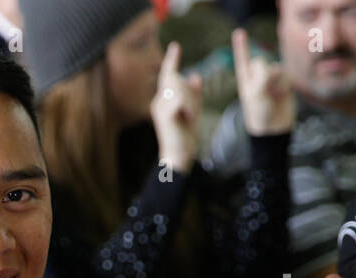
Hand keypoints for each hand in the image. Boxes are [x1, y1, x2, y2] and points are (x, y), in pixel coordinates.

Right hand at [150, 42, 202, 175]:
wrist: (180, 154)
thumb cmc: (186, 134)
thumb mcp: (193, 110)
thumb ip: (194, 93)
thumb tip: (196, 75)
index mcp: (164, 99)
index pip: (167, 74)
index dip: (172, 59)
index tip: (175, 46)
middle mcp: (159, 101)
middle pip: (176, 80)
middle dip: (189, 91)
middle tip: (193, 112)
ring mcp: (160, 108)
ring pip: (179, 88)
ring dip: (190, 101)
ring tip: (191, 117)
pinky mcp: (165, 116)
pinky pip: (179, 100)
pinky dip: (188, 107)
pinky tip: (188, 117)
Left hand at [231, 28, 294, 135]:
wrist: (274, 128)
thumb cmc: (260, 113)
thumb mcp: (256, 93)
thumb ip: (262, 74)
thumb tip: (273, 66)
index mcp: (245, 79)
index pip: (243, 59)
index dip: (242, 45)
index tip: (239, 32)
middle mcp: (257, 77)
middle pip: (262, 62)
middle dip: (265, 74)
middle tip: (265, 92)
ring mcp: (271, 79)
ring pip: (276, 68)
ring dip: (276, 81)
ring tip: (273, 95)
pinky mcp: (284, 83)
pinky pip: (287, 76)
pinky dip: (285, 85)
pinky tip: (282, 95)